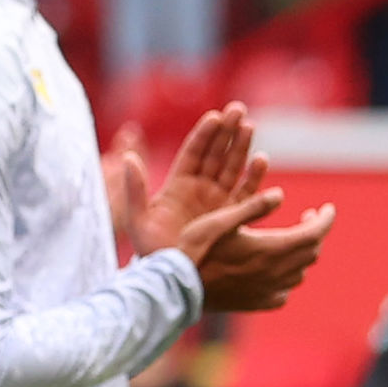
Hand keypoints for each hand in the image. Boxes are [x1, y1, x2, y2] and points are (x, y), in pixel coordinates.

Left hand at [133, 103, 269, 261]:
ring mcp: (216, 201)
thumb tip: (125, 158)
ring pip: (231, 168)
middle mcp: (199, 189)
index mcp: (177, 186)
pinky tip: (262, 160)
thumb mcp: (137, 219)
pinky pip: (245, 192)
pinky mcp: (232, 216)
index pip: (193, 153)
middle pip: (215, 154)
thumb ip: (135, 189)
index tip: (215, 116)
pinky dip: (253, 177)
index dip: (204, 135)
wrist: (169, 278)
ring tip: (250, 126)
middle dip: (227, 131)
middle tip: (239, 108)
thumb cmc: (150, 250)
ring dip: (241, 147)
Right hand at [196, 203, 333, 309]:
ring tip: (292, 241)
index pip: (315, 233)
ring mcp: (266, 290)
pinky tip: (276, 272)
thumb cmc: (196, 249)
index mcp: (271, 248)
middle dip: (315, 232)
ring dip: (303, 254)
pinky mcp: (256, 303)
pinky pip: (284, 293)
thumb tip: (281, 195)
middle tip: (308, 217)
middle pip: (311, 252)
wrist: (177, 287)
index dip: (326, 219)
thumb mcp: (221, 218)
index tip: (328, 208)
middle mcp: (275, 272)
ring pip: (301, 273)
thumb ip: (253, 206)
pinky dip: (287, 279)